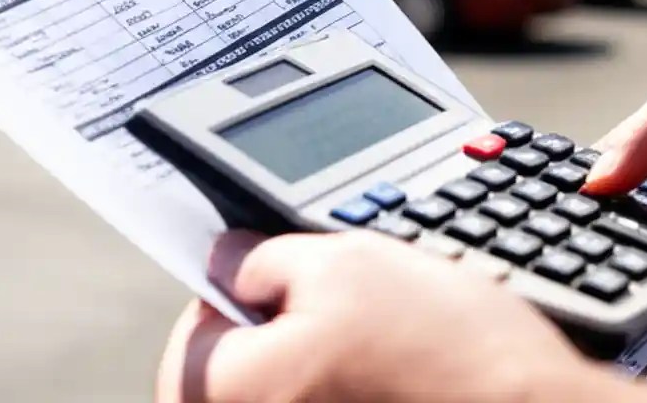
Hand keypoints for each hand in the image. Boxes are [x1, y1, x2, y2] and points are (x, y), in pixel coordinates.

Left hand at [155, 231, 646, 402]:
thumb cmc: (451, 355)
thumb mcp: (349, 262)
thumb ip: (267, 258)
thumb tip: (231, 262)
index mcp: (226, 394)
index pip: (196, 331)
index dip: (242, 291)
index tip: (282, 279)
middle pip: (240, 375)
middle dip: (284, 336)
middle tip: (350, 316)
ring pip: (295, 395)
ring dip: (326, 371)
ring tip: (391, 352)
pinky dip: (357, 397)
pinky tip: (405, 385)